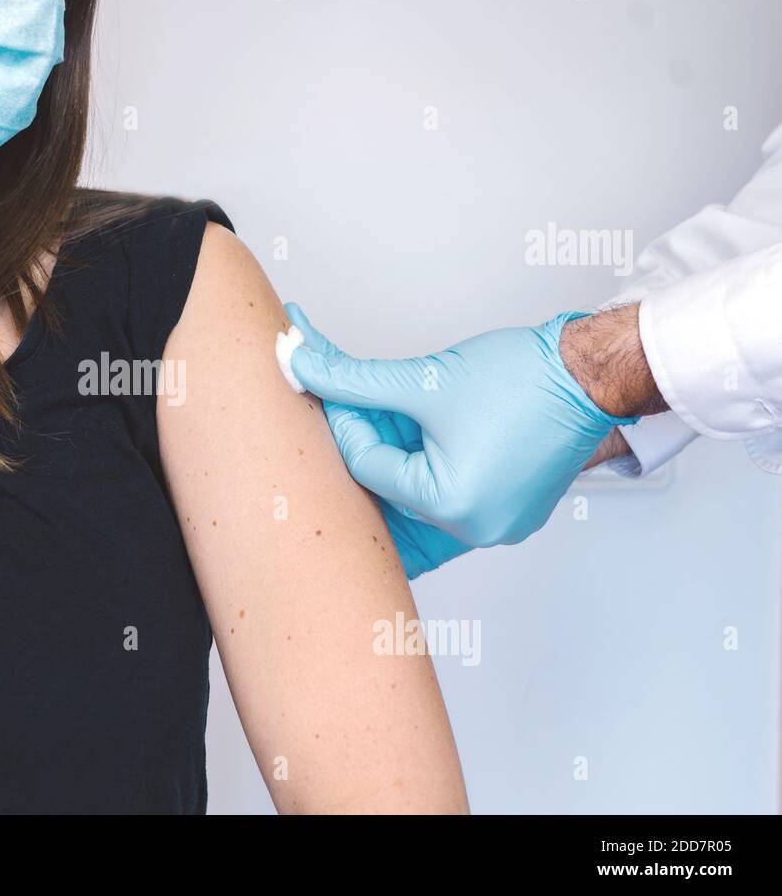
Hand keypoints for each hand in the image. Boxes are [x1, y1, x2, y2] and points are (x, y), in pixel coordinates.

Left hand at [284, 303, 638, 553]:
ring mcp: (494, 523)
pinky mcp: (506, 508)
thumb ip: (355, 380)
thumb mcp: (425, 380)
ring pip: (416, 487)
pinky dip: (426, 459)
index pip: (368, 466)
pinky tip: (413, 426)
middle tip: (340, 400)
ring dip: (393, 447)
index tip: (326, 384)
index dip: (344, 421)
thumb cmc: (525, 378)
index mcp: (452, 505)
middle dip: (364, 437)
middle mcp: (475, 528)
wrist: (591, 375)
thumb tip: (305, 367)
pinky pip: (448, 490)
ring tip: (379, 408)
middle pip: (389, 483)